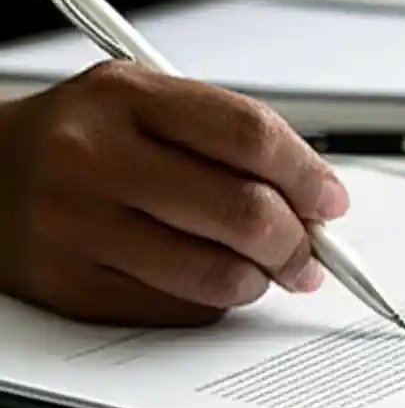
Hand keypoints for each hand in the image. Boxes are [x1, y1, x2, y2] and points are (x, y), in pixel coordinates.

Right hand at [0, 61, 347, 325]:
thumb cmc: (83, 137)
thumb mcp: (145, 103)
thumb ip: (228, 140)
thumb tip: (315, 201)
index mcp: (125, 98)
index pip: (249, 136)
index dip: (307, 174)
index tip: (330, 200)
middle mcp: (94, 158)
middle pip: (242, 211)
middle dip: (297, 240)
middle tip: (310, 250)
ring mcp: (78, 227)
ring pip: (218, 273)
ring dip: (262, 278)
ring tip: (265, 267)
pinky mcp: (71, 287)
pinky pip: (181, 309)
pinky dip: (216, 300)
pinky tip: (211, 280)